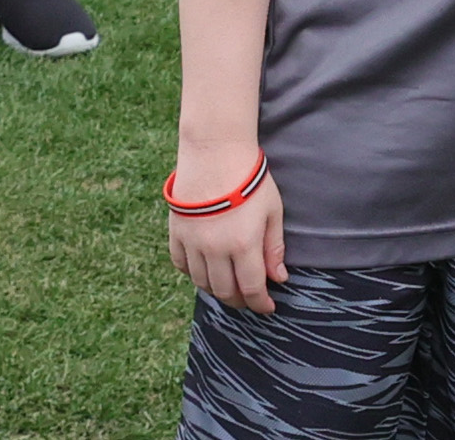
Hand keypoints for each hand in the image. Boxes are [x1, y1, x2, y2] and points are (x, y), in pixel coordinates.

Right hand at [166, 151, 287, 314]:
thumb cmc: (250, 178)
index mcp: (243, 245)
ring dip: (217, 289)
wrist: (215, 149)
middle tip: (249, 297)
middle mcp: (214, 249)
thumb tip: (278, 278)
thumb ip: (274, 247)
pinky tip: (205, 268)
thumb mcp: (272, 211)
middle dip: (240, 301)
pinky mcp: (176, 230)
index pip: (251, 290)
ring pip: (202, 282)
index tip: (268, 306)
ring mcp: (192, 241)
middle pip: (225, 291)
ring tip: (229, 284)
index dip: (261, 304)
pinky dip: (193, 272)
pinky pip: (180, 264)